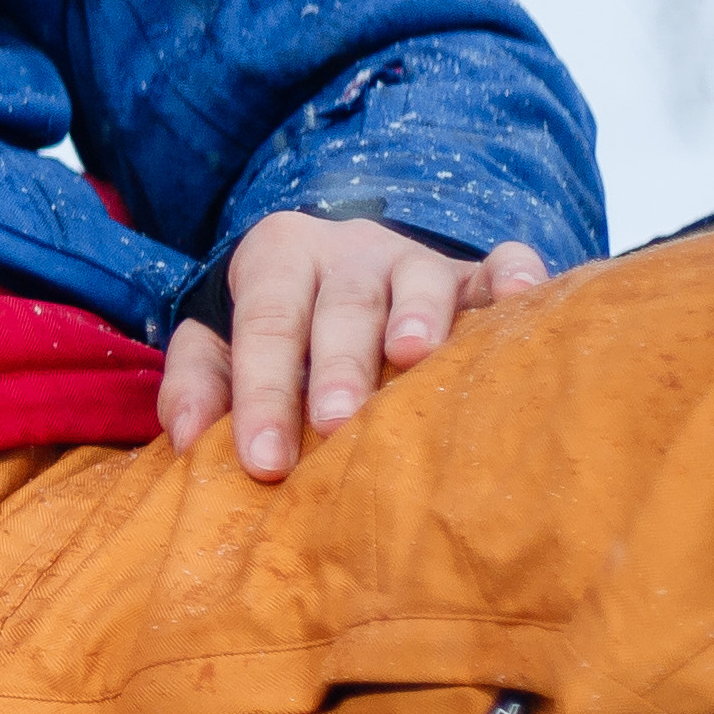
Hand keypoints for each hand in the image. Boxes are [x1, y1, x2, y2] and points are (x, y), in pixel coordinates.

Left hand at [159, 212, 551, 481]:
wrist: (335, 255)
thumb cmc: (278, 321)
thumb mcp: (221, 336)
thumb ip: (198, 380)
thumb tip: (190, 440)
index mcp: (279, 260)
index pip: (265, 325)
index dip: (263, 391)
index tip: (265, 460)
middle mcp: (348, 253)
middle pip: (341, 307)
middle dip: (339, 366)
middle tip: (336, 422)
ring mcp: (415, 258)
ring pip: (418, 279)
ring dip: (417, 315)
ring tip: (413, 356)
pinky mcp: (473, 272)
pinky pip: (499, 264)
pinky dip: (515, 276)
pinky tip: (523, 300)